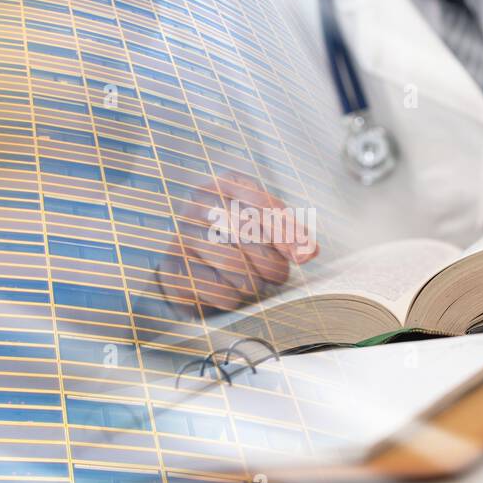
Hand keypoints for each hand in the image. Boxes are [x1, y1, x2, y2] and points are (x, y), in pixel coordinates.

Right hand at [158, 172, 318, 311]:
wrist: (191, 269)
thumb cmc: (234, 244)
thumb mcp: (263, 231)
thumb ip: (289, 237)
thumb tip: (310, 252)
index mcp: (223, 186)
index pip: (261, 206)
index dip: (286, 233)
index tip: (302, 257)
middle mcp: (198, 204)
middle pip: (247, 233)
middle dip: (271, 261)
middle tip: (279, 277)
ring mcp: (182, 233)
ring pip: (233, 262)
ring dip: (252, 282)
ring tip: (254, 286)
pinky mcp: (172, 265)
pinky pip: (214, 286)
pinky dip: (230, 297)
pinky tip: (232, 296)